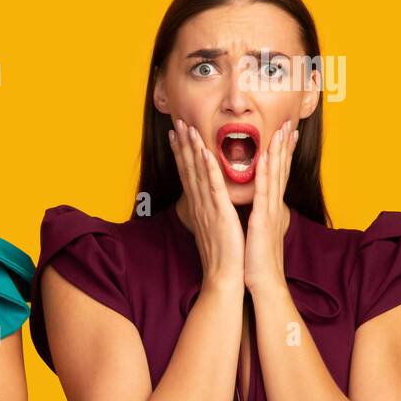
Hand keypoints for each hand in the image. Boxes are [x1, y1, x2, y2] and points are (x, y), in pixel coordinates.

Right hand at [168, 118, 244, 289]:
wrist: (224, 278)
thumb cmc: (223, 257)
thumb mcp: (215, 230)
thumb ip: (211, 213)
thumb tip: (210, 204)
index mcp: (200, 207)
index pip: (189, 175)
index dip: (182, 153)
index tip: (177, 135)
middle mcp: (199, 205)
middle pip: (188, 169)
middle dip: (182, 144)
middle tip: (177, 123)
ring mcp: (207, 208)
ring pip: (197, 173)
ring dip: (192, 149)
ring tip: (186, 128)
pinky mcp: (219, 214)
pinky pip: (212, 187)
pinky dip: (208, 169)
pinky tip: (204, 152)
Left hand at [244, 119, 296, 292]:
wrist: (262, 283)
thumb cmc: (257, 260)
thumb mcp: (260, 232)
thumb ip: (262, 216)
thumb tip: (262, 208)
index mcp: (271, 209)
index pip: (278, 176)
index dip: (282, 154)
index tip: (285, 134)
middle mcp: (274, 207)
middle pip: (280, 171)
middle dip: (284, 146)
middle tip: (288, 123)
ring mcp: (270, 213)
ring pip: (274, 176)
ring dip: (277, 152)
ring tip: (280, 131)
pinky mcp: (262, 221)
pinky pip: (262, 194)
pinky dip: (264, 174)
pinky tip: (264, 158)